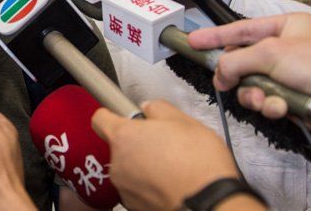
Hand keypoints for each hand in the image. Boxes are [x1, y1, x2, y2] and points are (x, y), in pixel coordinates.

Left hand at [91, 101, 237, 209]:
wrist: (210, 203)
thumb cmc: (198, 162)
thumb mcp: (184, 121)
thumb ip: (159, 109)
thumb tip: (148, 108)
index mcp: (125, 136)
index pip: (100, 119)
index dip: (110, 115)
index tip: (121, 116)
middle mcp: (118, 163)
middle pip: (120, 146)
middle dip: (138, 143)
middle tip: (164, 144)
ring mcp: (125, 188)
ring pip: (130, 169)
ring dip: (144, 166)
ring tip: (173, 167)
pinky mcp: (135, 207)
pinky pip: (138, 190)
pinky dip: (150, 186)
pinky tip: (171, 184)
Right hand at [187, 13, 310, 118]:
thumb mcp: (270, 53)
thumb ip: (236, 60)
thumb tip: (220, 75)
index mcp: (286, 26)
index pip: (241, 29)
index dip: (216, 36)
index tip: (193, 41)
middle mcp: (287, 49)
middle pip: (243, 61)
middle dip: (238, 75)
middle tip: (225, 82)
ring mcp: (289, 75)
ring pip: (252, 85)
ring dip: (254, 94)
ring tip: (263, 98)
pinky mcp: (292, 99)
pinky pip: (266, 101)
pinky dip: (270, 105)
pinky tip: (280, 107)